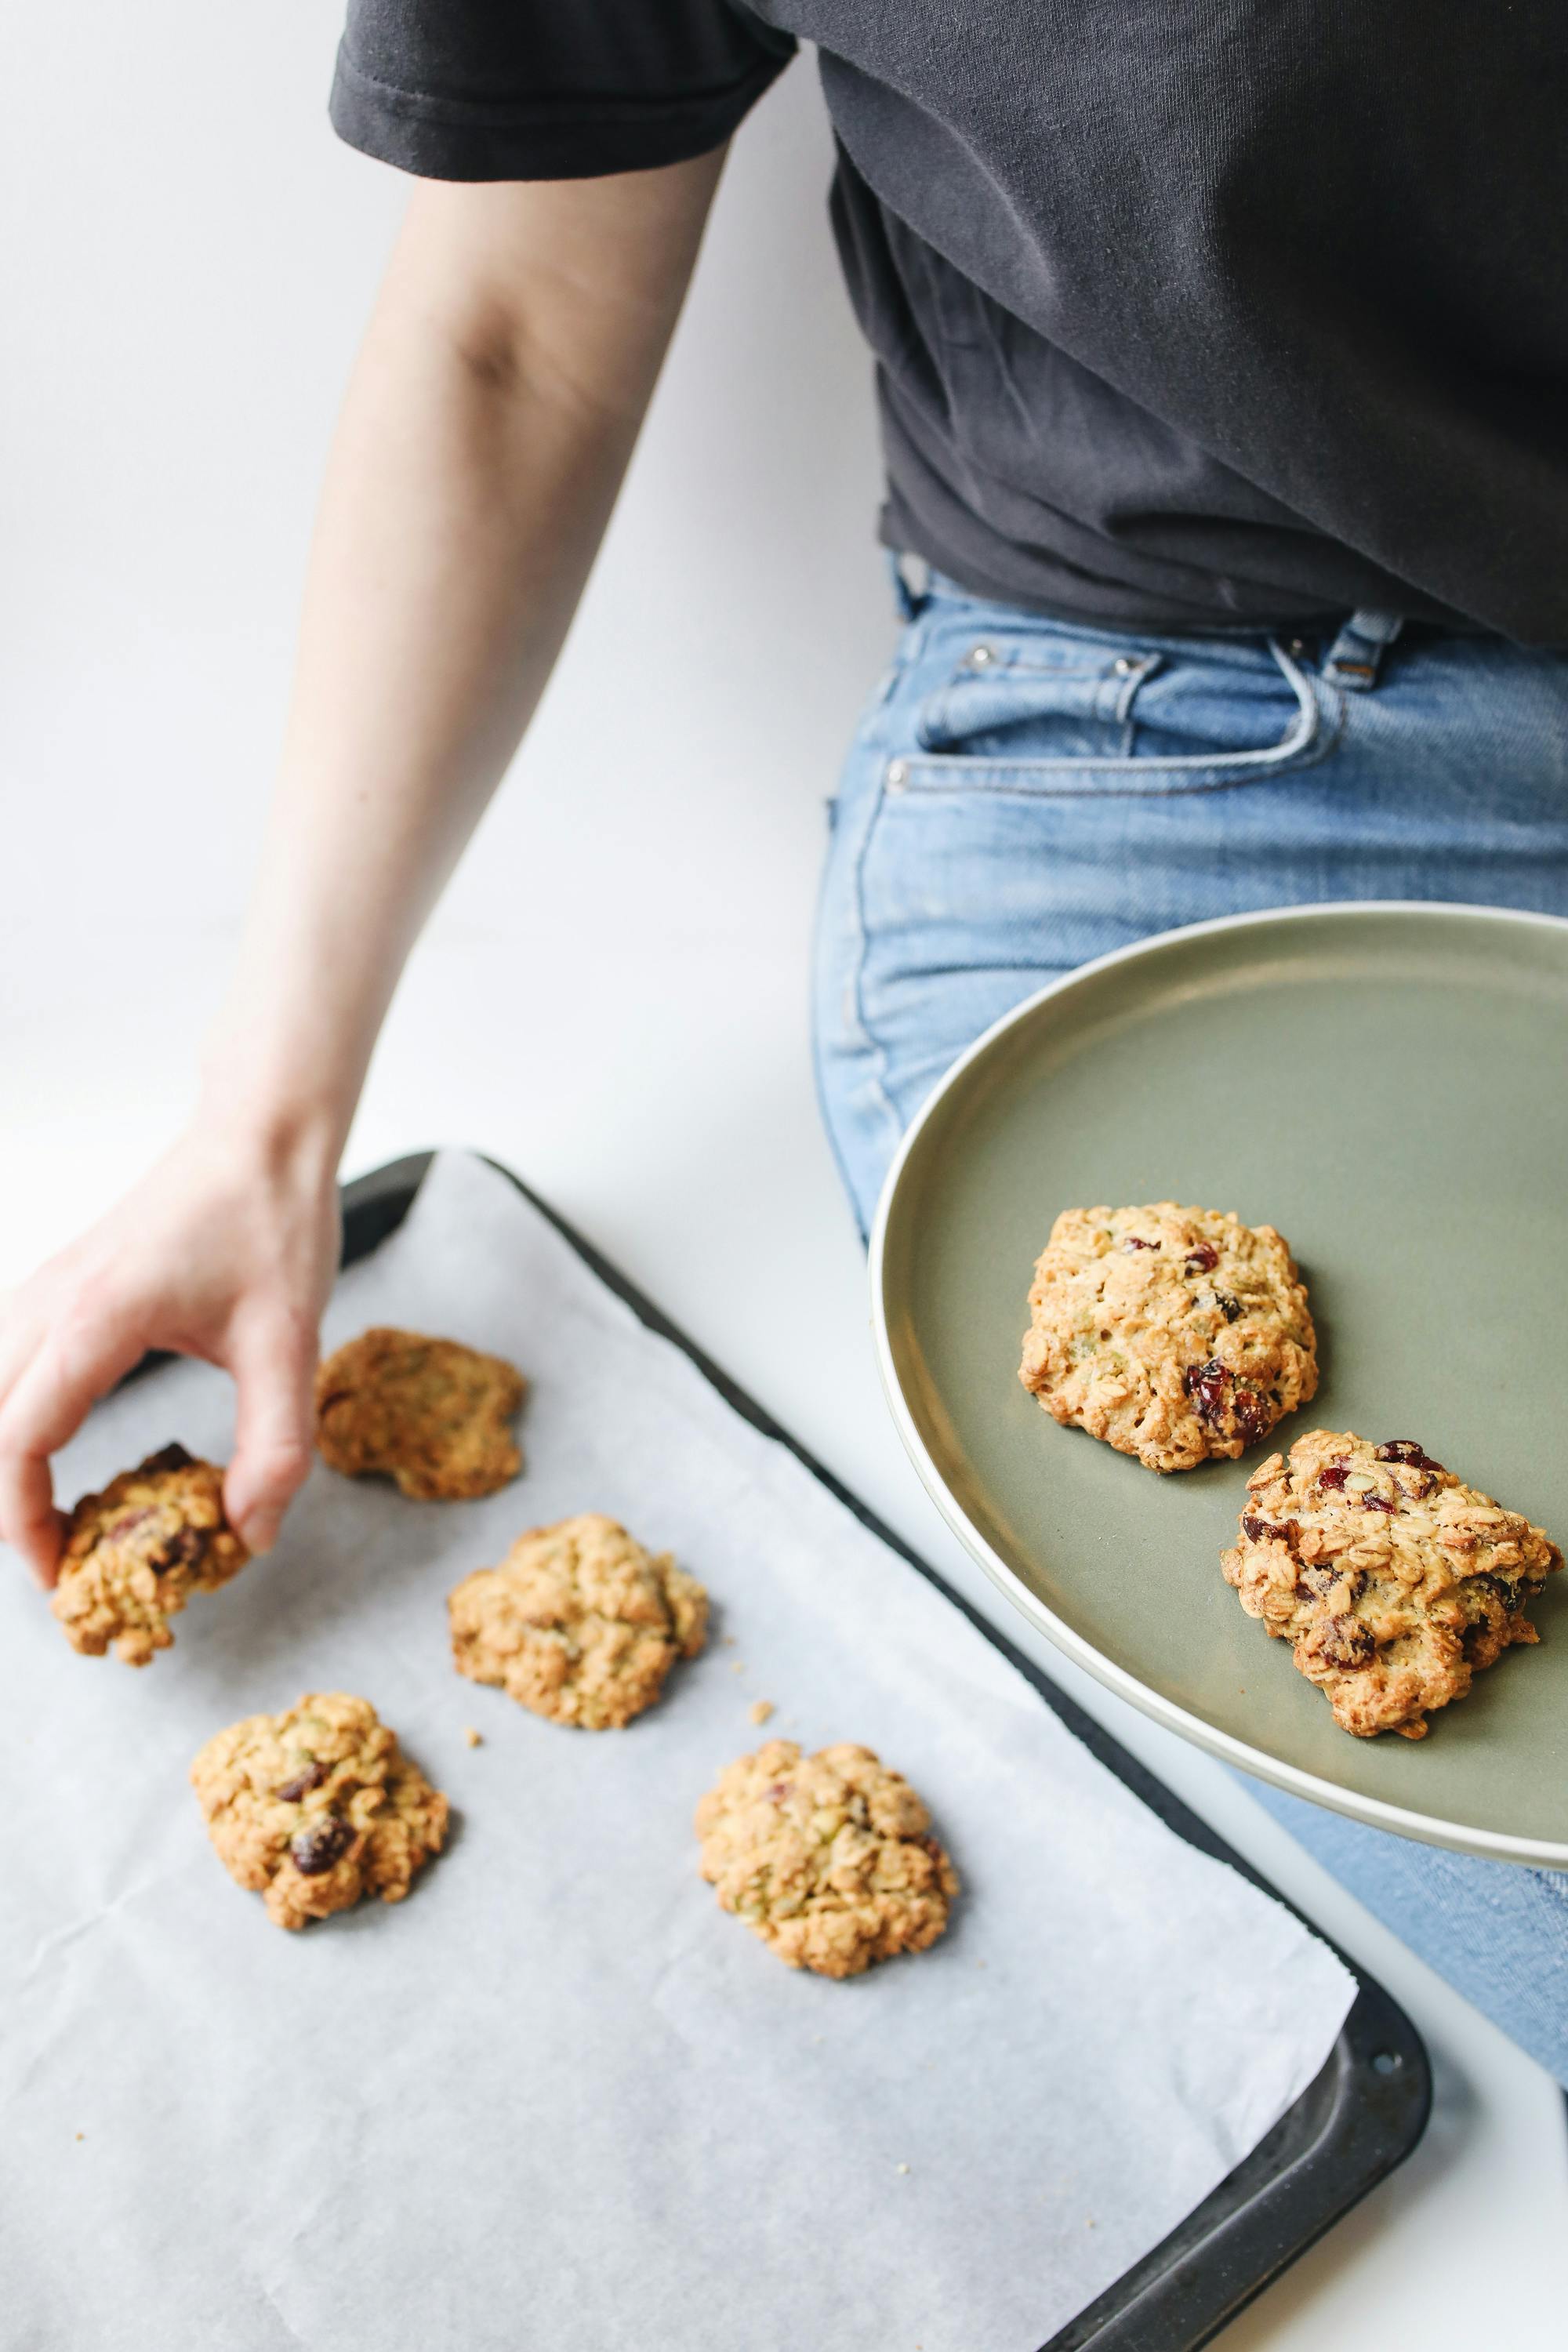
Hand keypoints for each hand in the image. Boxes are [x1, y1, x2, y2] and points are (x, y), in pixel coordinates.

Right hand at [0, 1123, 340, 1584]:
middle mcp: (49, 1303)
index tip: (62, 1573)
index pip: (17, 1445)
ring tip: (59, 1515)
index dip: (25, 1524)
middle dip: (5, 1504)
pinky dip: (11, 1418)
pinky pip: (3, 1364)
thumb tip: (251, 1533)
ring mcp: (44, 1288)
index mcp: (95, 1321)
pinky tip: (58, 1448)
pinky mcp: (57, 1283)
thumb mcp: (291, 1343)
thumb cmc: (273, 1224)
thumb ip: (276, 1447)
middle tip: (62, 1557)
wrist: (260, 1135)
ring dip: (5, 1459)